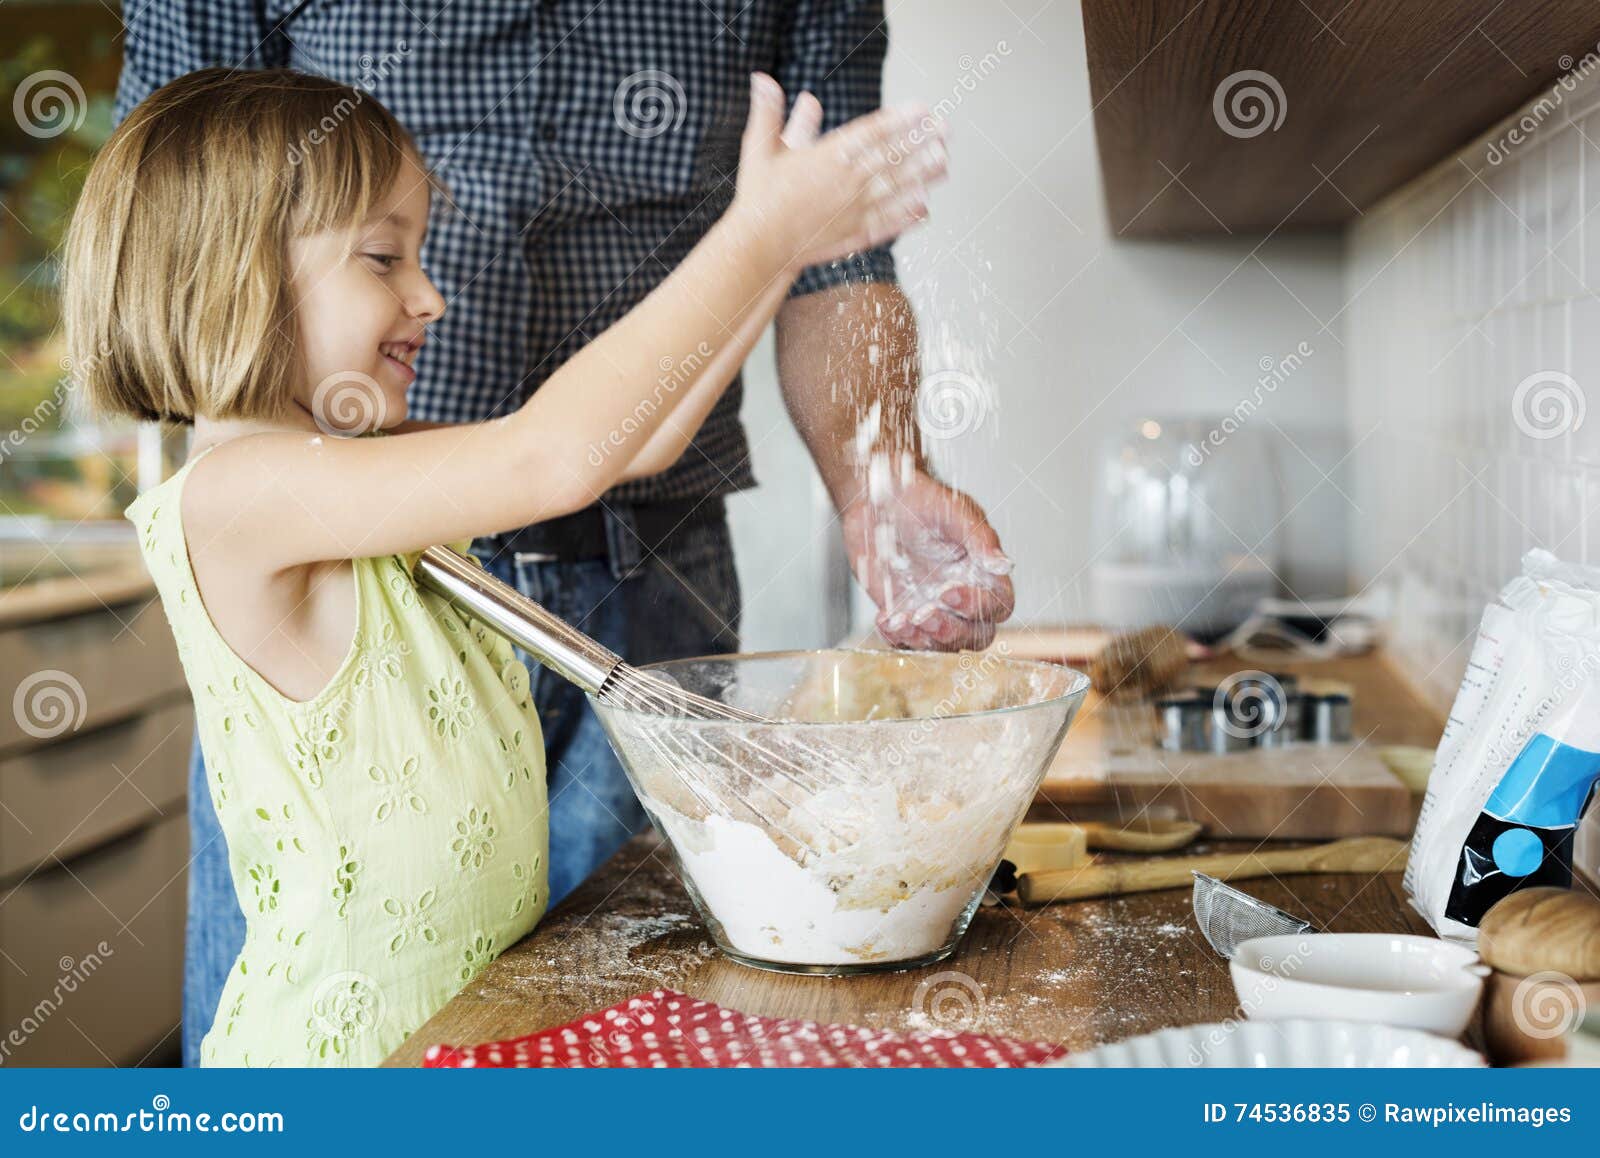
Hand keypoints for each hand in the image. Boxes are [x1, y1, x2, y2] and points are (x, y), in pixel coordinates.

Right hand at [731, 72, 946, 272]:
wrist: (758, 247)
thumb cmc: (758, 198)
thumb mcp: (758, 150)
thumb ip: (768, 114)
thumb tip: (762, 79)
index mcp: (827, 158)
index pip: (870, 133)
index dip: (899, 119)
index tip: (922, 108)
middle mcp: (846, 183)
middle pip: (891, 158)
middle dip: (921, 142)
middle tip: (946, 129)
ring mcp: (853, 211)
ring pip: (894, 189)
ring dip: (922, 175)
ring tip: (944, 162)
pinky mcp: (853, 235)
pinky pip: (887, 223)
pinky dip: (907, 216)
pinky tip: (925, 209)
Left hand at [842, 469, 1014, 650]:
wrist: (880, 500)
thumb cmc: (923, 501)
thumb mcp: (954, 512)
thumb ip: (980, 538)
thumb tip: (1005, 564)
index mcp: (984, 574)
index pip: (997, 606)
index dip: (977, 606)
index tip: (948, 591)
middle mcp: (963, 597)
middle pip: (974, 636)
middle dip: (949, 632)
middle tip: (923, 614)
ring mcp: (934, 609)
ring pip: (941, 645)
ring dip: (920, 639)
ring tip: (898, 620)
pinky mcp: (905, 615)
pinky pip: (907, 641)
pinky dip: (896, 637)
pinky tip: (885, 619)